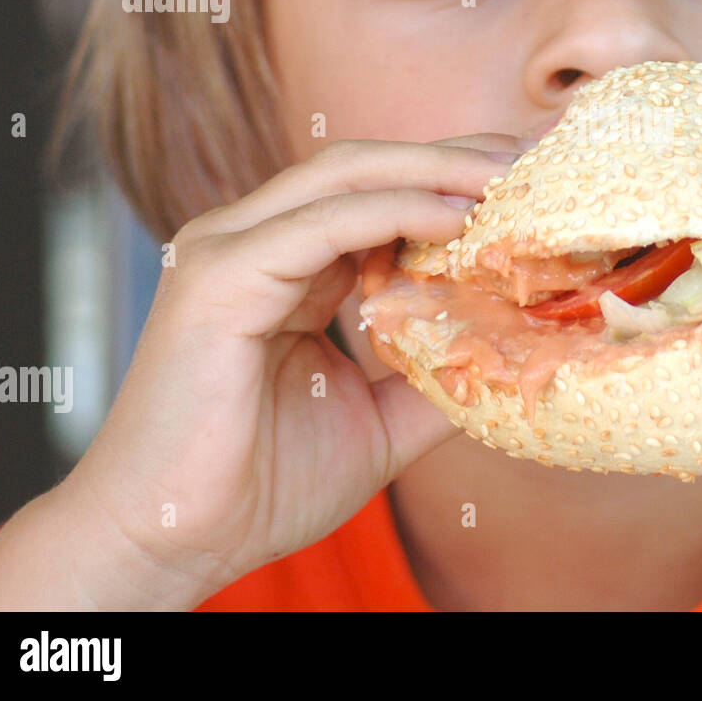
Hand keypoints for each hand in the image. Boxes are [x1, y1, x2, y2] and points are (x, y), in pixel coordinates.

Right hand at [56, 135, 522, 605]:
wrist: (170, 545)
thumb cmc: (258, 485)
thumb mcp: (378, 422)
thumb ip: (435, 379)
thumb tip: (512, 358)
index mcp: (282, 264)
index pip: (374, 192)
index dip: (450, 179)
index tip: (528, 184)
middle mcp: (251, 240)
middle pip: (364, 166)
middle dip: (452, 157)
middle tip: (531, 162)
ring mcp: (226, 250)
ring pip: (344, 176)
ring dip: (434, 171)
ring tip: (509, 179)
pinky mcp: (217, 278)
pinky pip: (322, 224)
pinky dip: (393, 212)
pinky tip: (455, 220)